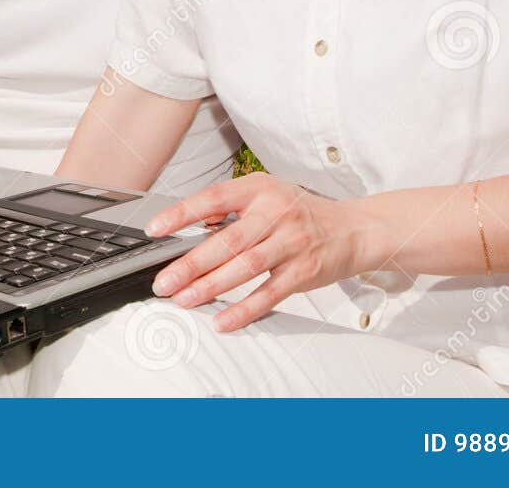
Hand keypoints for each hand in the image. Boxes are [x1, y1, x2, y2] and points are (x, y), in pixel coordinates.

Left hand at [145, 173, 366, 330]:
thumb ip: (232, 207)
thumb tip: (192, 225)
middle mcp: (276, 211)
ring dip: (210, 286)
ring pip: (244, 267)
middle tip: (164, 281)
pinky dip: (244, 309)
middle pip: (226, 240)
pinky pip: (269, 293)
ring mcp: (292, 241)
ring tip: (184, 299)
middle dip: (190, 264)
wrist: (353, 229)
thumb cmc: (301, 212)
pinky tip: (222, 319)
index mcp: (260, 188)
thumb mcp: (267, 194)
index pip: (213, 198)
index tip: (155, 229)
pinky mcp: (305, 270)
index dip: (182, 213)